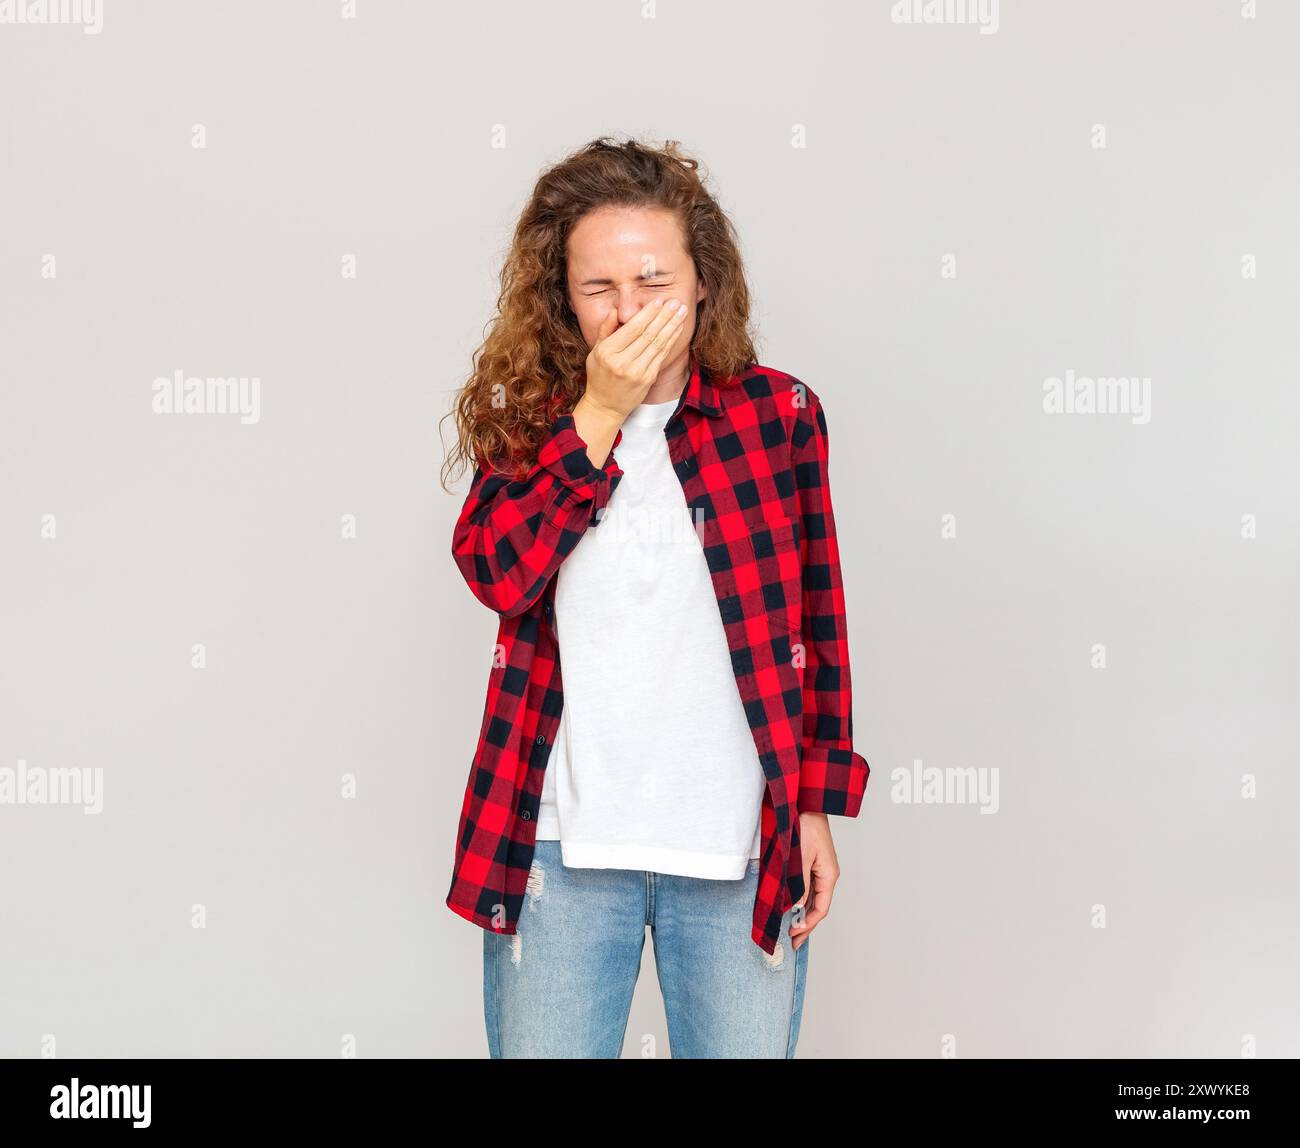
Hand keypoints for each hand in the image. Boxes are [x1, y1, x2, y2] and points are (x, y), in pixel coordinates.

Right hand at [579, 296, 689, 423]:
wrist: (605, 406)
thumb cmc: (600, 375)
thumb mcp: (595, 351)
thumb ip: (605, 329)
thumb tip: (616, 310)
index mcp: (608, 352)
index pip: (632, 328)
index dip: (648, 314)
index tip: (659, 301)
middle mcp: (622, 362)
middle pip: (648, 334)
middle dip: (664, 316)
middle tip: (676, 302)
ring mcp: (637, 372)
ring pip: (658, 343)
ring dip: (672, 325)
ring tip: (682, 311)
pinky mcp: (648, 379)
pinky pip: (662, 355)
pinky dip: (671, 340)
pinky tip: (677, 328)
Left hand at [790, 812, 838, 950]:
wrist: (805, 803)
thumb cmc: (805, 826)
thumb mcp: (801, 858)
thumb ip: (799, 884)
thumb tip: (797, 908)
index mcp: (829, 875)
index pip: (821, 908)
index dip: (808, 924)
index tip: (794, 935)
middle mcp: (826, 875)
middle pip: (818, 907)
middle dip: (806, 925)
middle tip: (793, 942)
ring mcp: (819, 869)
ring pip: (812, 899)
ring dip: (802, 914)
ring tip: (791, 929)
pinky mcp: (810, 863)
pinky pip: (807, 888)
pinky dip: (800, 900)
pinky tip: (791, 907)